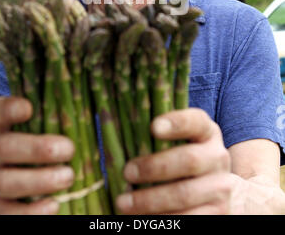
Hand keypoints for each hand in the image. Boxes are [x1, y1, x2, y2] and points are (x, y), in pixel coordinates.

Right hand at [0, 96, 74, 214]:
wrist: (17, 195)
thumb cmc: (39, 157)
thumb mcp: (40, 137)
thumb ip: (53, 125)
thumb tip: (83, 114)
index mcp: (4, 131)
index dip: (9, 109)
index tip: (28, 109)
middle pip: (3, 147)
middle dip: (37, 148)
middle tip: (69, 149)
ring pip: (5, 182)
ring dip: (40, 180)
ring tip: (68, 177)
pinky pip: (7, 213)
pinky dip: (32, 211)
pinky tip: (54, 205)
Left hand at [116, 108, 231, 214]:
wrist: (216, 189)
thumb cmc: (183, 157)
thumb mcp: (180, 142)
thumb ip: (158, 136)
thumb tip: (118, 132)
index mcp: (207, 132)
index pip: (195, 121)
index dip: (176, 123)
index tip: (153, 127)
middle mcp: (218, 157)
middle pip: (188, 160)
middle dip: (153, 166)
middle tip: (127, 172)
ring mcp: (220, 187)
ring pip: (184, 194)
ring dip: (149, 200)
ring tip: (123, 202)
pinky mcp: (218, 213)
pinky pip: (188, 219)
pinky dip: (162, 220)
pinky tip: (142, 217)